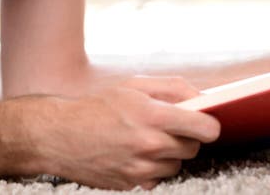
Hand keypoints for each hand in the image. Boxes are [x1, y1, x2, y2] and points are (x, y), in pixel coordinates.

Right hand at [30, 76, 220, 189]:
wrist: (59, 134)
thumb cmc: (97, 105)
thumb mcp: (134, 85)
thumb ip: (173, 88)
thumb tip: (203, 97)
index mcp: (153, 116)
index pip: (205, 128)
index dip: (210, 124)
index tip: (207, 122)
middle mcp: (150, 145)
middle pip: (193, 148)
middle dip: (185, 136)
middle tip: (166, 126)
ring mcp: (141, 169)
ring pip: (177, 164)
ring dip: (169, 153)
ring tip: (145, 139)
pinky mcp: (132, 185)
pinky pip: (157, 178)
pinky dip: (152, 167)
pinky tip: (134, 153)